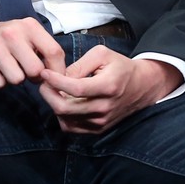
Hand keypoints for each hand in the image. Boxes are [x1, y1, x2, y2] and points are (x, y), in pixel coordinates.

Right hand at [0, 16, 65, 87]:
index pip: (54, 52)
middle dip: (33, 77)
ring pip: (17, 79)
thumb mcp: (30, 36)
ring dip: (15, 79)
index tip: (52, 76)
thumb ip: (48, 52)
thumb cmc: (10, 40)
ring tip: (10, 68)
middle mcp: (11, 32)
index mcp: (29, 25)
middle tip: (26, 70)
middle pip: (35, 70)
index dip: (57, 70)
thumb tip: (63, 77)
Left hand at [39, 47, 181, 133]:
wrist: (141, 86)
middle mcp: (105, 108)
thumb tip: (59, 76)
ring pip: (65, 119)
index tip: (44, 73)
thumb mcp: (101, 54)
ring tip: (53, 91)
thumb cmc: (120, 67)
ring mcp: (101, 121)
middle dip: (48, 94)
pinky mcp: (98, 129)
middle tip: (43, 82)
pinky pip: (71, 128)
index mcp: (108, 86)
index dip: (55, 81)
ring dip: (53, 105)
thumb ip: (79, 65)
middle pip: (66, 108)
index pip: (75, 89)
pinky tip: (62, 102)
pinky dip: (62, 116)